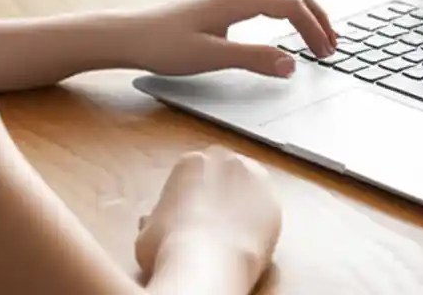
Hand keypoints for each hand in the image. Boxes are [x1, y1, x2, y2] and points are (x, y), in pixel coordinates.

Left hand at [128, 0, 338, 78]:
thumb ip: (254, 59)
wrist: (126, 35)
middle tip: (332, 43)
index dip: (314, 28)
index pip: (292, 6)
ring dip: (303, 12)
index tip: (326, 53)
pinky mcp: (221, 2)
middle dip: (317, 15)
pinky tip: (285, 31)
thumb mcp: (211, 57)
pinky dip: (286, 13)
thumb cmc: (163, 46)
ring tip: (317, 37)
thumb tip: (291, 64)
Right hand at [136, 147, 282, 293]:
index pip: (194, 171)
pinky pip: (266, 207)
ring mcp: (255, 178)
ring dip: (243, 202)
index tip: (190, 211)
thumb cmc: (169, 247)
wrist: (205, 261)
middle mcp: (226, 161)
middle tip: (214, 218)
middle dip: (221, 191)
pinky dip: (258, 219)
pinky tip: (248, 237)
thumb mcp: (148, 233)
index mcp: (191, 163)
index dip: (192, 193)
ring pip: (249, 186)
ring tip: (232, 229)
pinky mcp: (274, 200)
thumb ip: (154, 219)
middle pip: (225, 173)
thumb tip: (150, 220)